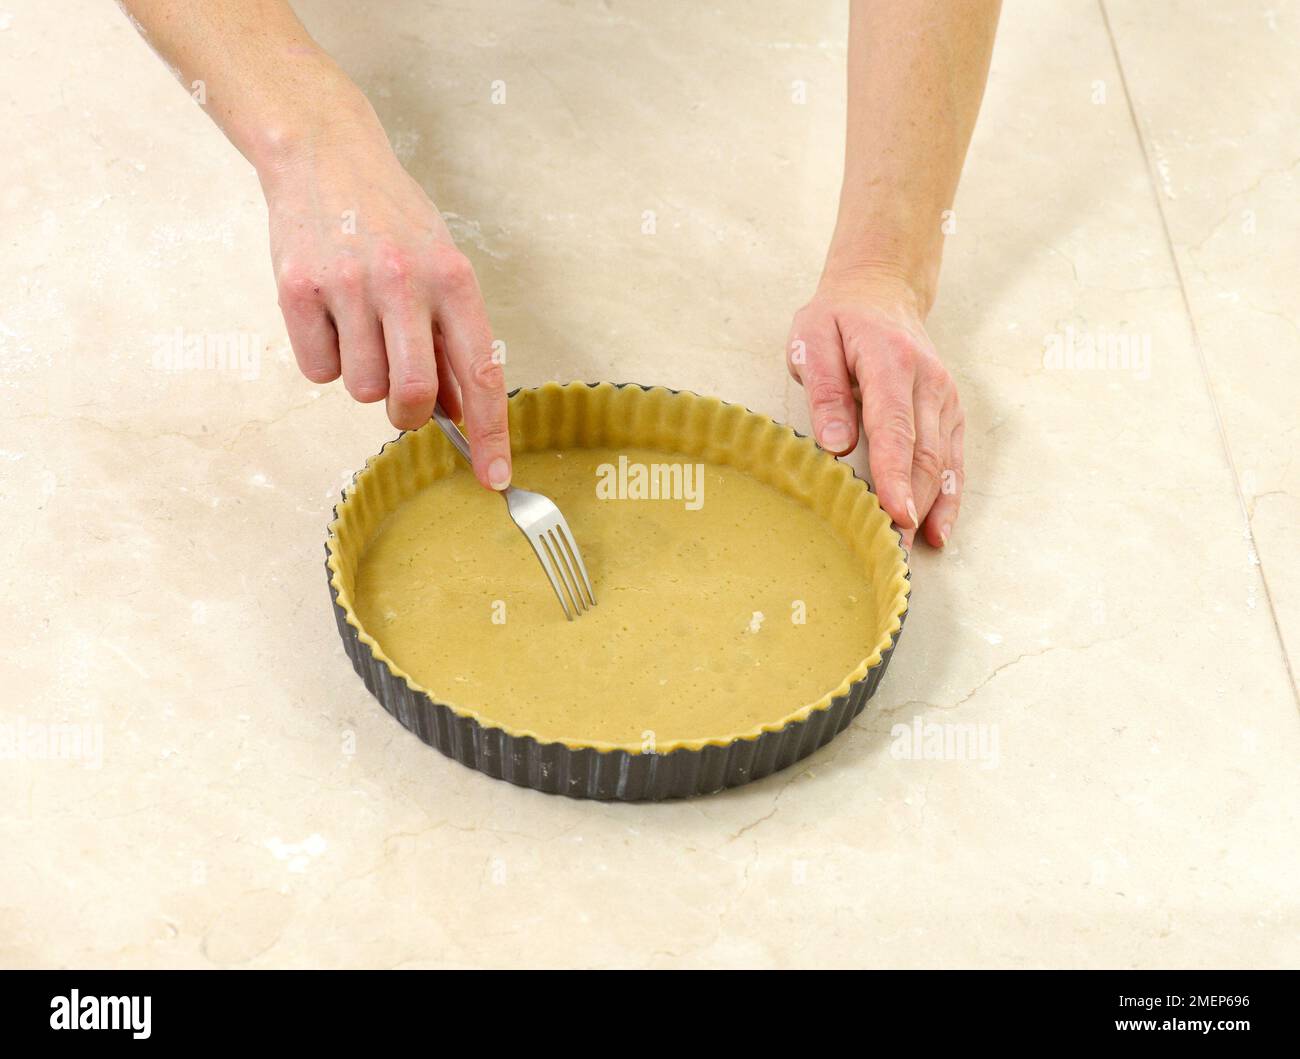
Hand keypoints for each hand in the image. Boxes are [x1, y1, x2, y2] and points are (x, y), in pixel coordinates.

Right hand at [260, 108, 510, 490]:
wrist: (324, 156)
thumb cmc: (393, 222)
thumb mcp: (441, 268)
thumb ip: (452, 341)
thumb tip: (461, 415)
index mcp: (453, 279)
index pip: (481, 374)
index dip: (490, 435)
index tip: (495, 478)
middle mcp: (403, 281)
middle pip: (413, 397)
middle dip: (408, 413)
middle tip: (402, 396)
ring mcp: (348, 285)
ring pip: (360, 390)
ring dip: (363, 377)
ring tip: (360, 326)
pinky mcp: (297, 290)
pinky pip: (317, 371)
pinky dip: (325, 358)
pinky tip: (329, 314)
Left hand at [787, 269, 963, 548]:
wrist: (880, 291)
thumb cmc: (838, 319)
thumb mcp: (812, 339)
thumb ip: (823, 388)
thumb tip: (834, 442)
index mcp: (890, 361)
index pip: (894, 426)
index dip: (894, 473)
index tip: (894, 513)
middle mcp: (928, 381)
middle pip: (924, 453)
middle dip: (911, 505)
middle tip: (891, 551)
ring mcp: (944, 397)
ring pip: (943, 462)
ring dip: (929, 509)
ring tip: (908, 552)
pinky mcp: (949, 411)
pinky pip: (954, 460)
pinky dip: (948, 497)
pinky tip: (937, 532)